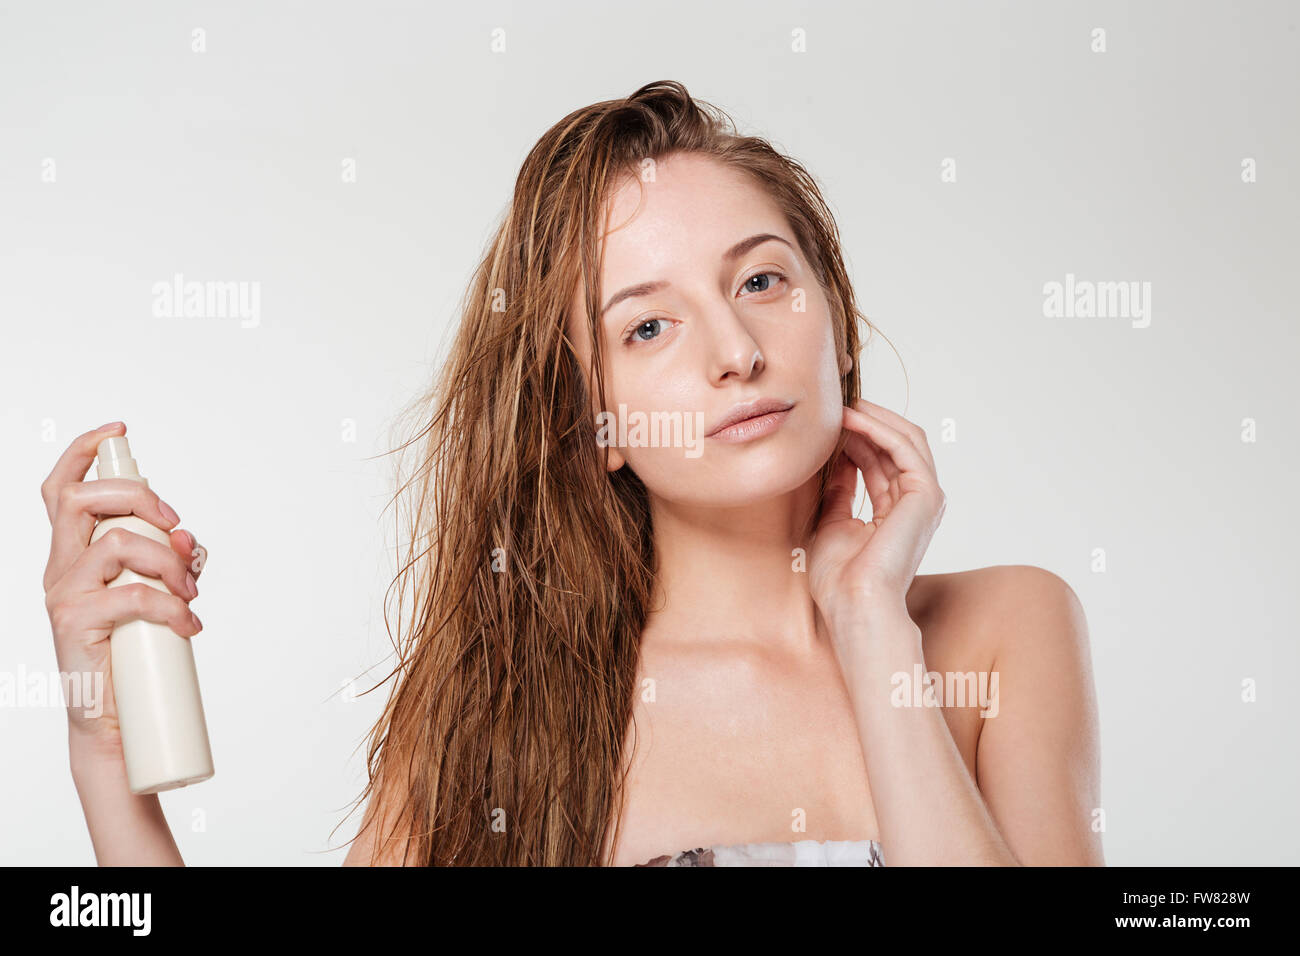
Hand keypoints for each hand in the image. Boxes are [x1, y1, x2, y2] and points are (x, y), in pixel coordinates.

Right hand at [41, 421, 206, 754]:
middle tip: (176, 528)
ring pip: (114, 542)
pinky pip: (131, 595)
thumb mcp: (157, 595)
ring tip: (190, 591)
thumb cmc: (135, 653)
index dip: (85, 453)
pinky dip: (171, 605)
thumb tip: (186, 536)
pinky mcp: (74, 622)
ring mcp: (64, 593)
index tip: (119, 430)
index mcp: (74, 555)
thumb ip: (169, 560)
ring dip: (166, 560)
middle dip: (139, 498)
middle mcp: (61, 567)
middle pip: (82, 500)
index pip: (64, 490)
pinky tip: (189, 624)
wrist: (115, 719)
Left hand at [808, 399, 945, 624]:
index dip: (855, 436)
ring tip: (840, 405)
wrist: (854, 605)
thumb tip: (836, 459)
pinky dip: (876, 428)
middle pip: (896, 445)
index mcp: (898, 512)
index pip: (881, 460)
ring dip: (872, 418)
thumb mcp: (831, 522)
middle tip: (834, 403)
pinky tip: (850, 419)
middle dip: (866, 420)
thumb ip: (838, 490)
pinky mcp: (925, 495)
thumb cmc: (839, 579)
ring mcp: (925, 498)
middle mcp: (916, 503)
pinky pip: (903, 447)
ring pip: (904, 439)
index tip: (826, 421)